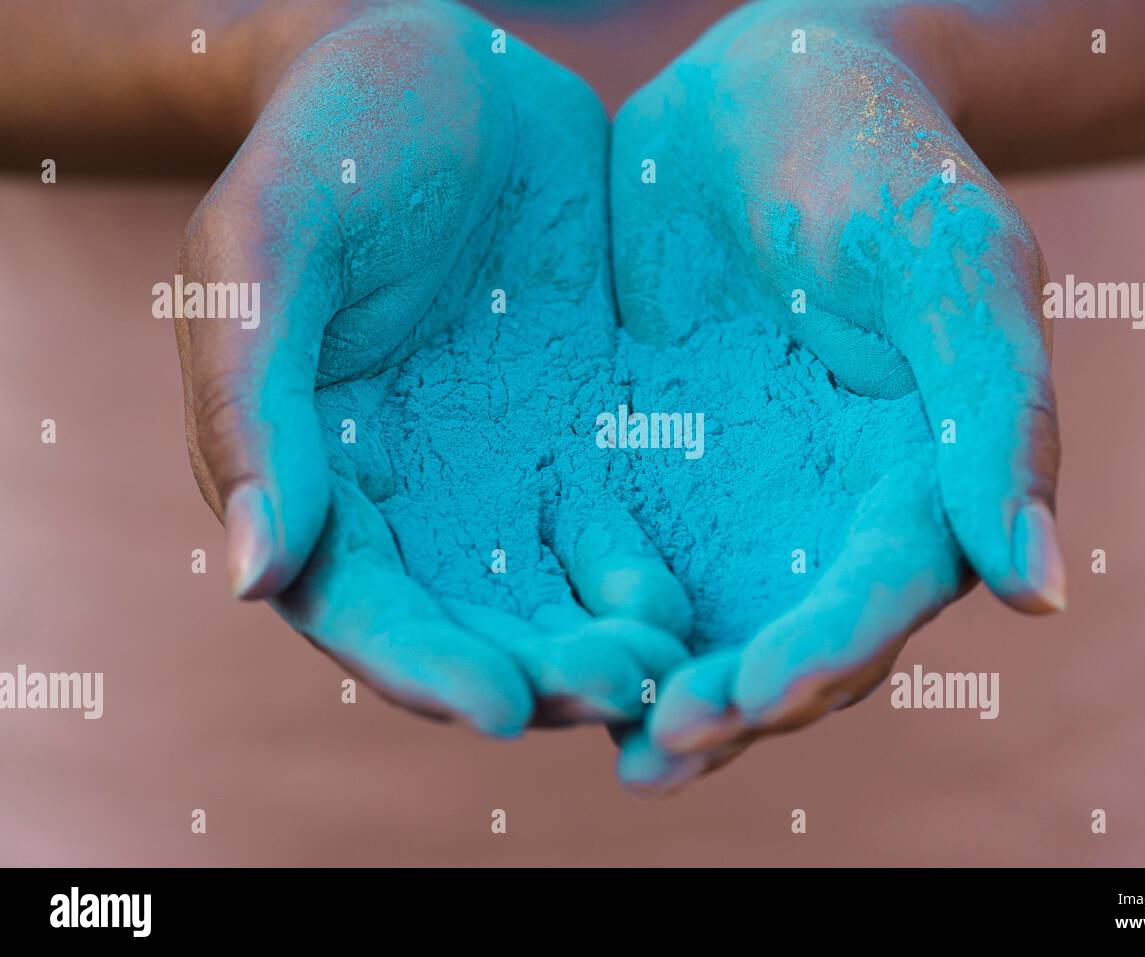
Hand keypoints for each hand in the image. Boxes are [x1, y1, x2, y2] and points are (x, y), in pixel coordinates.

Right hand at [175, 2, 689, 735]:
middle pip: (467, 627)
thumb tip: (254, 576)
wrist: (455, 70)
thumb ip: (250, 403)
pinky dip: (644, 577)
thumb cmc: (338, 140)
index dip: (421, 668)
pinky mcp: (580, 442)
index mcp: (316, 471)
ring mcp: (502, 476)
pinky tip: (685, 591)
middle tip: (620, 688)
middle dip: (537, 674)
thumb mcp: (271, 246)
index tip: (502, 706)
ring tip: (665, 657)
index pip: (360, 606)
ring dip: (599, 647)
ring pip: (547, 602)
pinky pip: (615, 534)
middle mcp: (410, 498)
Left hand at [608, 0, 1061, 790]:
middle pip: (791, 639)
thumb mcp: (951, 262)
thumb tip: (1044, 591)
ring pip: (707, 621)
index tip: (748, 697)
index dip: (821, 655)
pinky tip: (537, 638)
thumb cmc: (883, 156)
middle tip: (655, 749)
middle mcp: (830, 512)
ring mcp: (739, 496)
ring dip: (658, 688)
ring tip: (600, 737)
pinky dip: (592, 605)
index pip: (880, 597)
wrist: (768, 87)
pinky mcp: (657, 466)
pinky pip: (623, 553)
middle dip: (730, 704)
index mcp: (920, 480)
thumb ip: (997, 414)